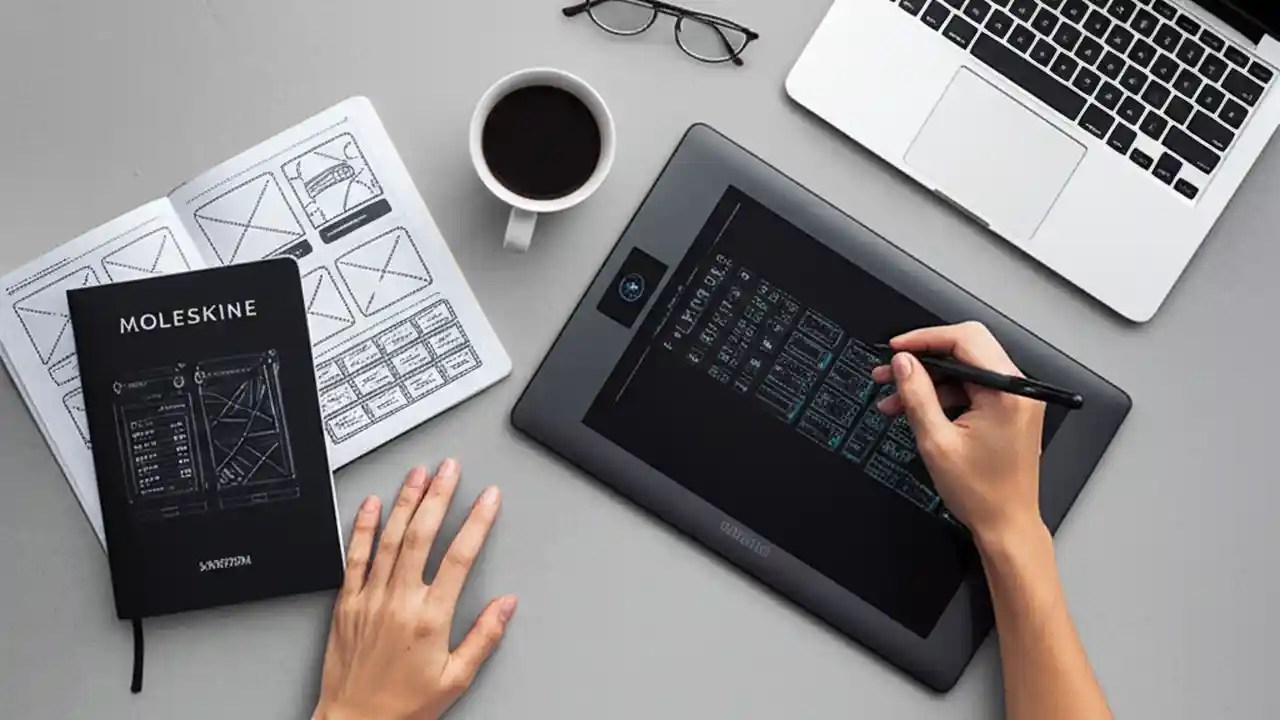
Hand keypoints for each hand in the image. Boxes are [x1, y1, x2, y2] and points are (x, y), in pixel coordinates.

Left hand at [314, 460, 516, 719]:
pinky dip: (363, 527)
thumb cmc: (402, 707)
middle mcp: (399, 601)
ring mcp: (369, 599)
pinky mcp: (346, 603)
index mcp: (430, 618)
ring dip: (405, 501)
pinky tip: (371, 505)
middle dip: (439, 495)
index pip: (460, 556)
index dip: (477, 522)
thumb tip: (505, 606)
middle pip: (422, 534)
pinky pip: (354, 556)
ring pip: (389, 538)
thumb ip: (484, 637)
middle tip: (450, 469)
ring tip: (418, 474)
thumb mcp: (456, 678)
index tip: (488, 499)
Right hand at [871, 322, 1045, 547]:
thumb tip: (903, 363)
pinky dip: (942, 396)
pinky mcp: (1008, 410)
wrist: (1006, 525)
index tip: (896, 348)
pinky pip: (970, 389)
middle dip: (923, 359)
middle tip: (890, 371)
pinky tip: (915, 410)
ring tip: (894, 400)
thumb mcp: (936, 441)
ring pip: (963, 370)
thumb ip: (917, 395)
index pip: (965, 339)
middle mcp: (1017, 390)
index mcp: (1007, 393)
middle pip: (965, 350)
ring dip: (928, 381)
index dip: (925, 339)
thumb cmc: (981, 493)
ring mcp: (1014, 400)